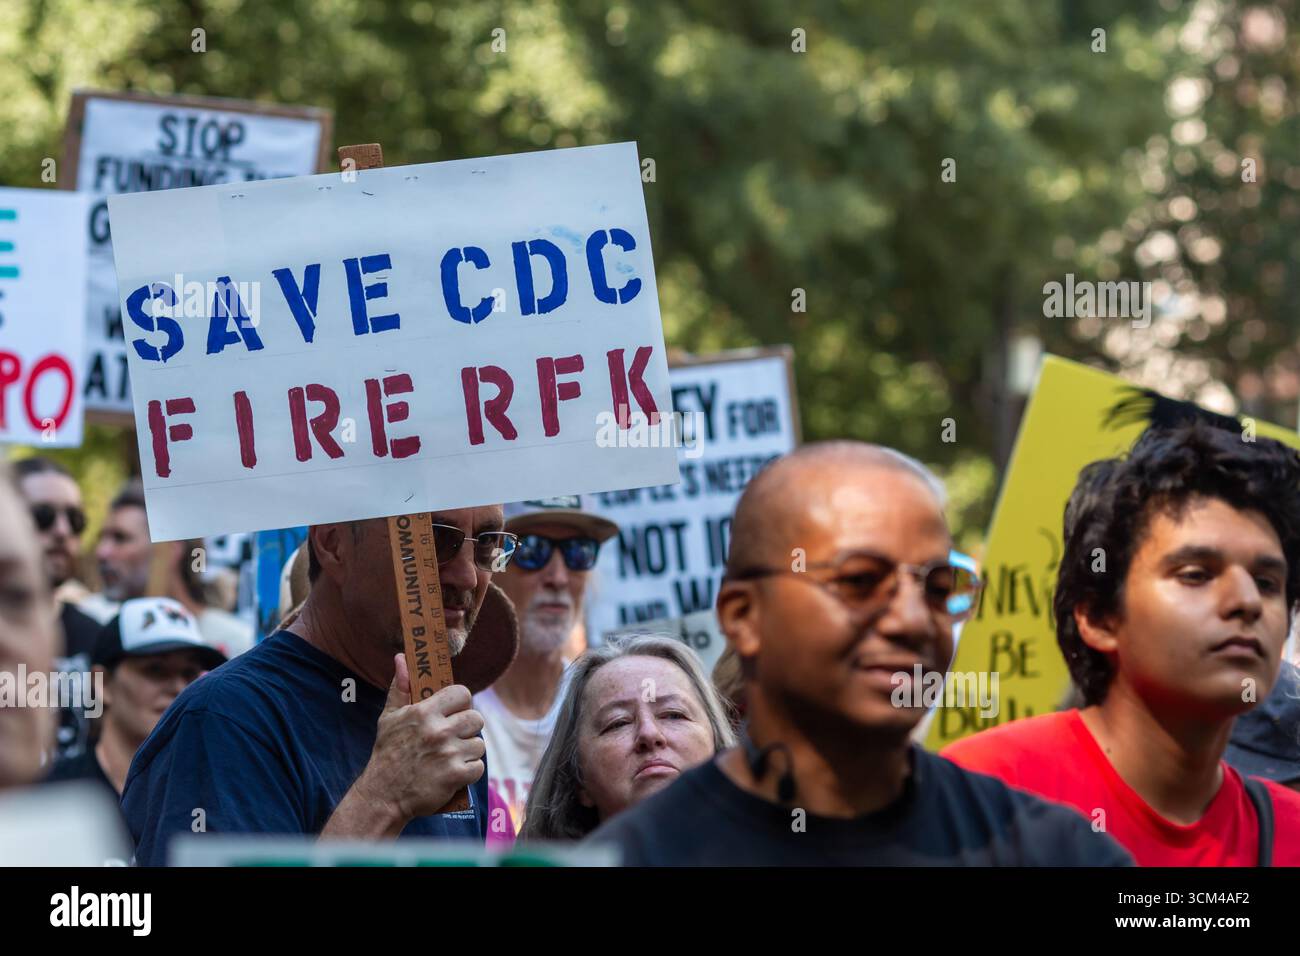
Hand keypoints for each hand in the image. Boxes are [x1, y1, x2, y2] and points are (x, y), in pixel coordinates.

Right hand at [355, 653, 484, 823]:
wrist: (382, 795)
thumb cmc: (387, 753)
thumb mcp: (389, 717)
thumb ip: (400, 687)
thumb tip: (402, 658)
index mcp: (424, 712)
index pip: (462, 693)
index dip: (462, 702)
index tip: (455, 712)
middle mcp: (438, 731)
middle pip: (476, 719)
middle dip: (468, 728)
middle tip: (455, 736)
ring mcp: (448, 754)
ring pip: (479, 744)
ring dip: (469, 751)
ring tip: (452, 756)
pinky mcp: (455, 776)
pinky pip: (478, 767)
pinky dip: (469, 771)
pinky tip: (455, 772)